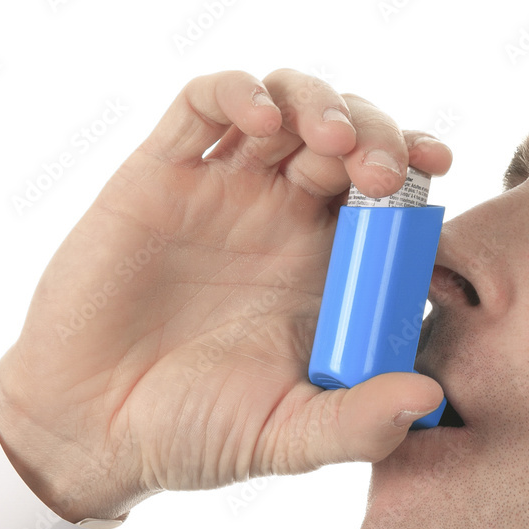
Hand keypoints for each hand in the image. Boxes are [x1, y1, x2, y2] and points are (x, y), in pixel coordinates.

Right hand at [0, 69, 452, 519]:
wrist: (91, 429)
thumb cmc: (193, 432)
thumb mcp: (288, 436)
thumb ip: (359, 423)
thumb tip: (428, 397)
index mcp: (324, 268)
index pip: (387, 193)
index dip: (414, 165)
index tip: (438, 165)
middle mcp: (281, 219)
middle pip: (347, 135)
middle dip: (375, 133)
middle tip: (381, 170)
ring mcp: (223, 192)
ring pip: (285, 105)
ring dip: (319, 103)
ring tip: (332, 140)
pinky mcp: (161, 175)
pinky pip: (203, 105)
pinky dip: (237, 92)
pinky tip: (259, 119)